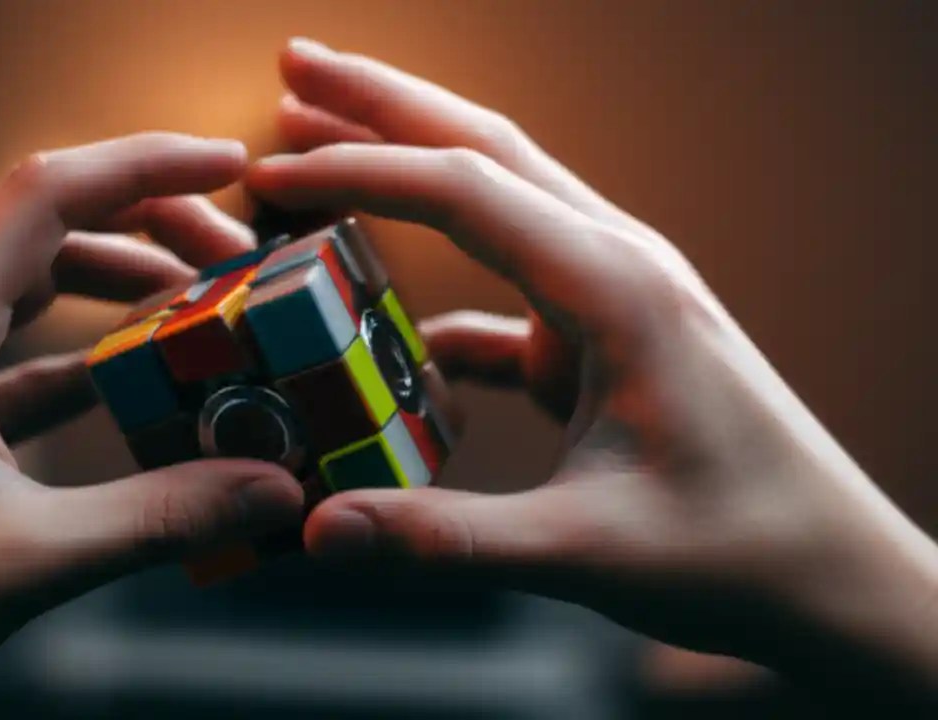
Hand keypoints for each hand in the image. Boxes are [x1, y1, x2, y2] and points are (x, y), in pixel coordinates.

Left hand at [0, 133, 302, 718]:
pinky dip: (74, 356)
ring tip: (196, 310)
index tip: (230, 166)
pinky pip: (6, 355)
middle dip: (148, 231)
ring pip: (25, 289)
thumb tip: (269, 489)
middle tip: (233, 260)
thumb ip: (162, 514)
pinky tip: (129, 385)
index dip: (148, 165)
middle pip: (43, 229)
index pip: (46, 193)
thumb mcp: (27, 557)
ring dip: (112, 290)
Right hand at [250, 39, 937, 704]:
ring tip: (323, 147)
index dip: (360, 170)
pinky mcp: (604, 340)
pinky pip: (505, 291)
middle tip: (293, 65)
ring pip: (497, 201)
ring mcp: (613, 298)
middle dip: (385, 104)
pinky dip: (437, 288)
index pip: (468, 191)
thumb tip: (322, 528)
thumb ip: (446, 537)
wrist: (834, 574)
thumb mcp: (588, 551)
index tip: (271, 171)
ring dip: (409, 168)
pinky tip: (383, 315)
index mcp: (618, 289)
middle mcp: (619, 267)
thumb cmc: (742, 550)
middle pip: (487, 150)